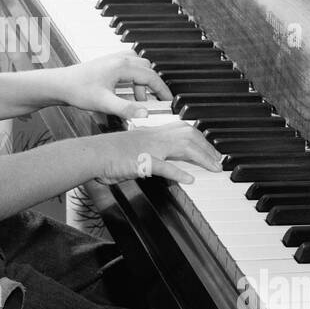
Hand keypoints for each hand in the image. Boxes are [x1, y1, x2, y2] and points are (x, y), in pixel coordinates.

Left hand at [60, 51, 171, 121]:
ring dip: (143, 82)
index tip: (170, 101)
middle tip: (157, 102)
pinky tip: (128, 91)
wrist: (60, 84)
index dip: (163, 90)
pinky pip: (130, 66)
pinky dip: (134, 78)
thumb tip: (145, 113)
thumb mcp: (104, 104)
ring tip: (139, 100)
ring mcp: (113, 59)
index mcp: (122, 66)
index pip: (151, 76)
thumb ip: (126, 109)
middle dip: (154, 86)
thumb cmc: (78, 91)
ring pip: (139, 67)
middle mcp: (120, 59)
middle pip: (148, 70)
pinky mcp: (108, 63)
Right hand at [95, 122, 223, 185]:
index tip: (211, 149)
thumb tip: (163, 165)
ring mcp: (148, 148)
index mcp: (151, 132)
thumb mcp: (133, 151)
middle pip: (188, 135)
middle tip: (219, 160)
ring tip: (214, 168)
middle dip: (208, 147)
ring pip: (182, 147)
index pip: (182, 129)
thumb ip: (149, 156)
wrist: (90, 154)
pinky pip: (163, 166)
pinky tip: (189, 180)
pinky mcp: (141, 161)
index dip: (200, 138)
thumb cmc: (106, 154)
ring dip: (202, 158)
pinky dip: (178, 173)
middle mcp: (152, 136)